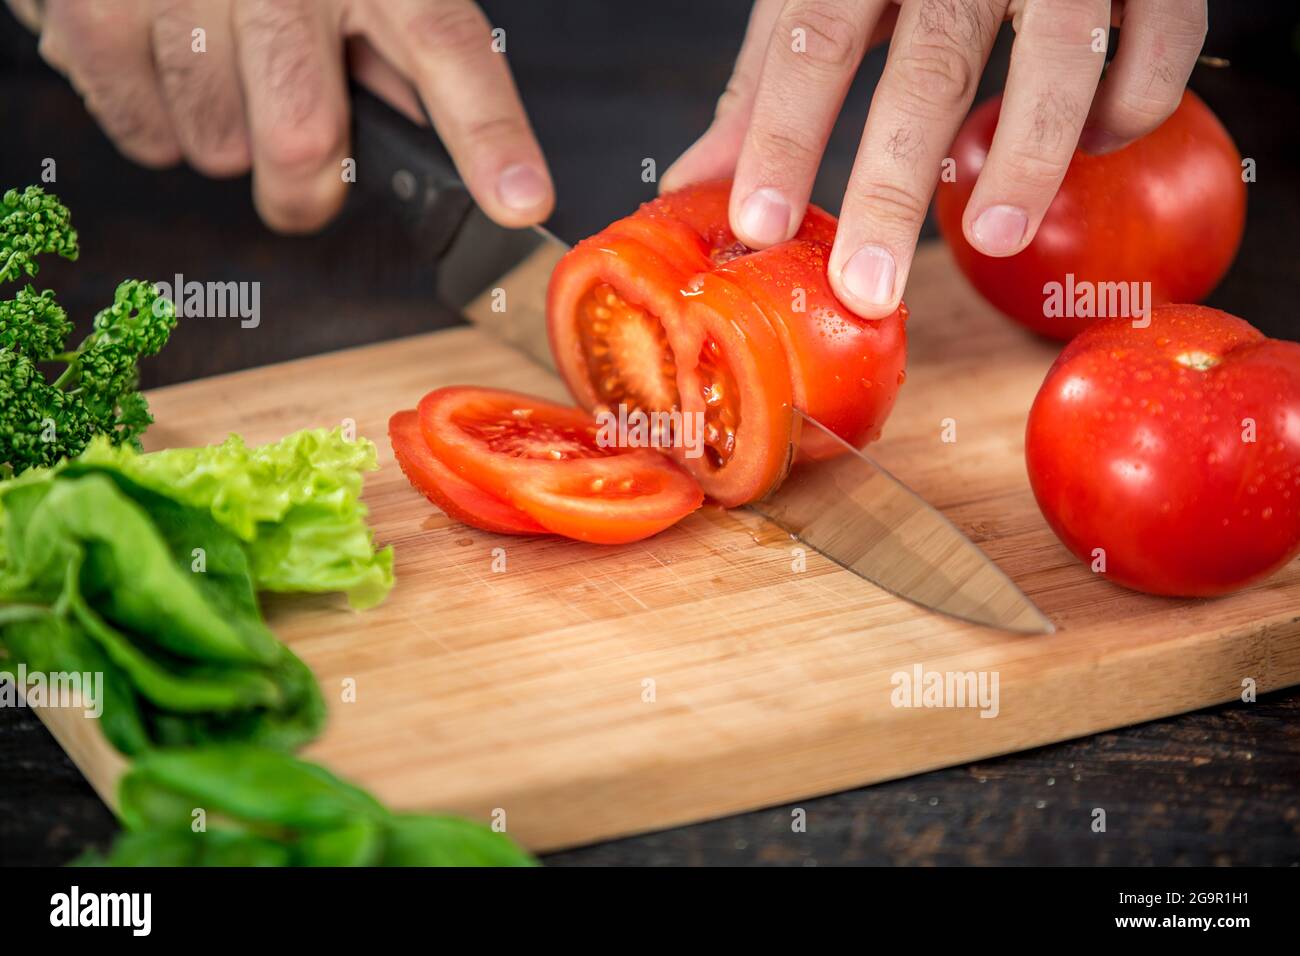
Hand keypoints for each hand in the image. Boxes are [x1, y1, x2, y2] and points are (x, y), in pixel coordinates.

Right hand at [13, 0, 553, 232]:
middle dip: (305, 192)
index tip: (520, 202)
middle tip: (303, 180)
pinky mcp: (97, 7)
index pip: (445, 48)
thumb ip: (399, 50)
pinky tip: (168, 61)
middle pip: (303, 139)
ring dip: (226, 140)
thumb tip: (449, 145)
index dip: (488, 136)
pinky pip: (145, 135)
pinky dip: (160, 124)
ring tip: (220, 69)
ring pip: (217, 147)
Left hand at [662, 0, 1207, 317]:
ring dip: (1027, 155)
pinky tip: (1092, 150)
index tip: (760, 227)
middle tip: (867, 287)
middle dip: (893, 187)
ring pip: (1060, 55)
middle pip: (928, 68)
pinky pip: (1157, 50)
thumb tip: (694, 183)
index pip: (813, 43)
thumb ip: (768, 80)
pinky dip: (1129, 111)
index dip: (784, 137)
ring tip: (991, 237)